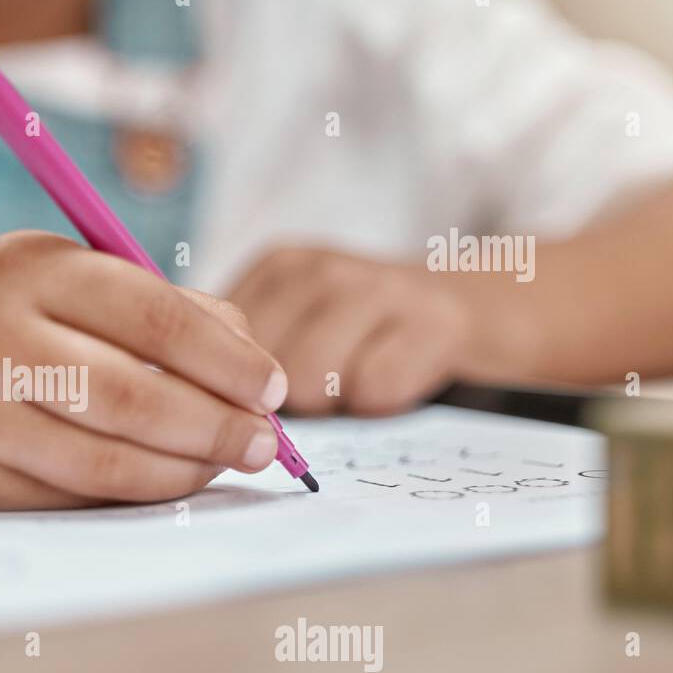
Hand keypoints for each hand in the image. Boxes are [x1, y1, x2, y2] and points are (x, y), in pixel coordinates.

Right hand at [0, 231, 287, 509]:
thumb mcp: (62, 278)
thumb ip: (157, 306)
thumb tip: (252, 362)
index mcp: (29, 271)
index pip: (152, 316)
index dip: (227, 358)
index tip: (274, 387)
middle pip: (133, 396)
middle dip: (216, 425)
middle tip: (261, 442)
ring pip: (105, 461)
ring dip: (182, 470)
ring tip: (222, 463)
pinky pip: (71, 498)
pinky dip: (133, 495)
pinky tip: (165, 481)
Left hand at [227, 247, 473, 415]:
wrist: (470, 299)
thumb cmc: (363, 330)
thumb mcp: (295, 320)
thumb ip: (239, 350)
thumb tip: (202, 404)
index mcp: (277, 268)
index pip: (216, 348)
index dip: (234, 388)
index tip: (267, 391)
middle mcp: (321, 268)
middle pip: (258, 374)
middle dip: (283, 401)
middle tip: (324, 387)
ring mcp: (379, 288)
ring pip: (309, 383)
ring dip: (331, 404)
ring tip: (356, 380)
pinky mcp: (434, 321)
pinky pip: (373, 390)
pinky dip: (380, 403)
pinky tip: (394, 378)